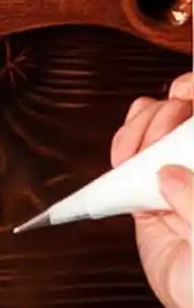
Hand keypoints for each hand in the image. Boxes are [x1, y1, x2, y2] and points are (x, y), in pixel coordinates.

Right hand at [111, 72, 192, 307]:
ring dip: (141, 126)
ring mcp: (176, 166)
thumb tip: (167, 173)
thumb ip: (193, 203)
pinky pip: (129, 148)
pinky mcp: (146, 181)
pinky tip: (122, 159)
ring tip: (134, 154)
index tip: (183, 105)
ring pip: (156, 117)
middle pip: (185, 104)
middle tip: (157, 142)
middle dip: (168, 112)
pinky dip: (121, 144)